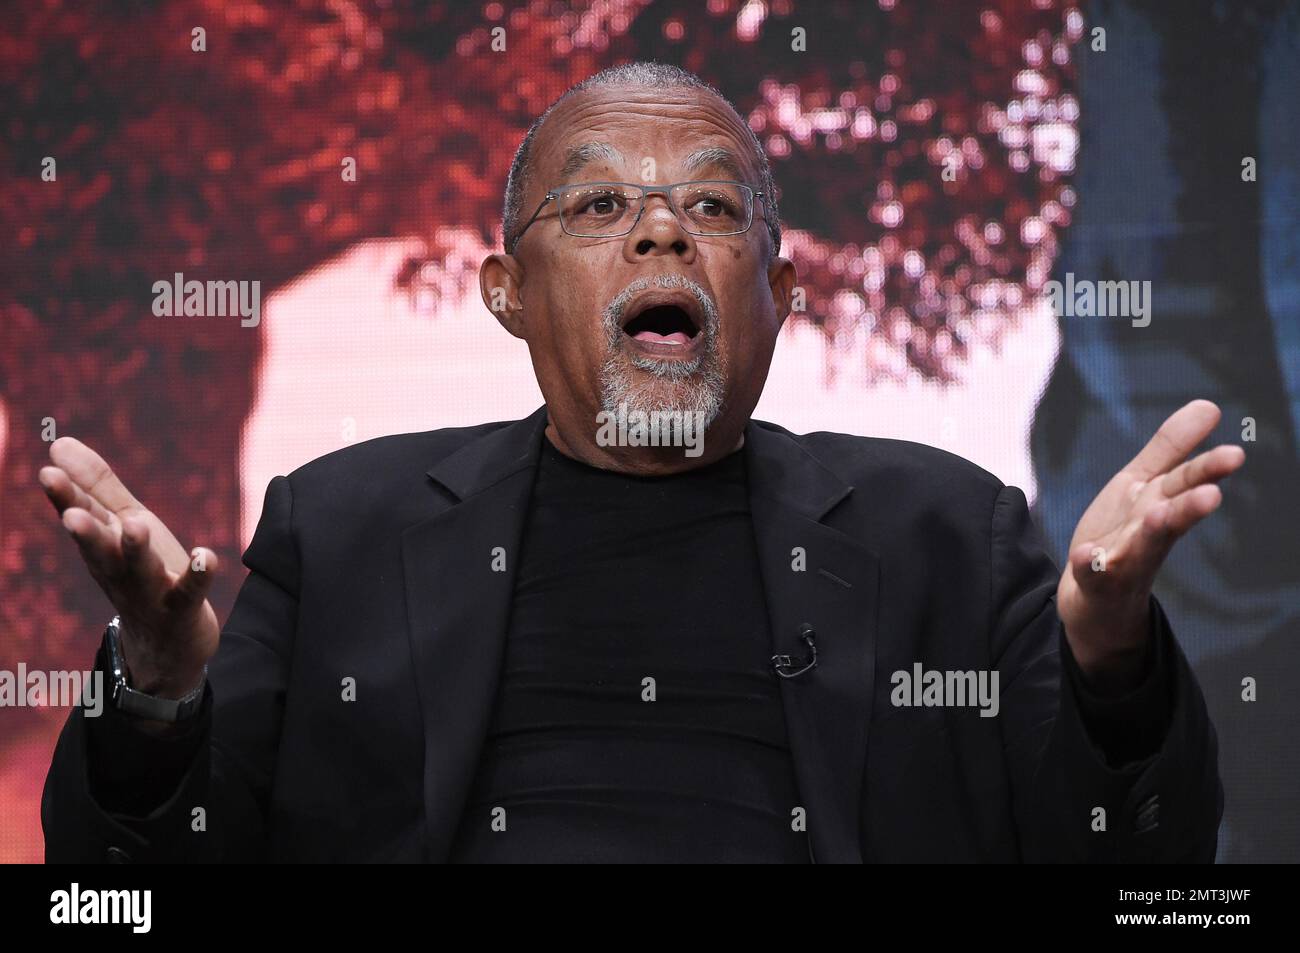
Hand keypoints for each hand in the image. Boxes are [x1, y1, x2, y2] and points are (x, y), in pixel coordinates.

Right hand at [38, 437, 219, 702]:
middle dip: (86, 532)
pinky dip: (198, 575)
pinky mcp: (182, 609)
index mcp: (103, 545)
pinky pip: (190, 592)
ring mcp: (150, 592)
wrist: (167, 643)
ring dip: (135, 550)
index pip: (82, 517)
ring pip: (140, 571)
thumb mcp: (121, 524)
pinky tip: (206, 555)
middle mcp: (119, 569)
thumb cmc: (143, 572)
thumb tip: (59, 442)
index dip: (65, 498)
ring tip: (134, 525)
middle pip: (101, 549)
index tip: (47, 473)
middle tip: (71, 514)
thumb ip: (95, 486)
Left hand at [1057, 400, 1244, 688]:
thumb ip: (1171, 449)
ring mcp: (1124, 560)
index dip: (1208, 469)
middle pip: (1172, 517)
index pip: (1186, 484)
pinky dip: (1091, 564)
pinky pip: (1093, 574)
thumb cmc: (1126, 531)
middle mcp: (1149, 534)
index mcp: (1160, 504)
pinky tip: (1088, 555)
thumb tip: (1209, 405)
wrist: (1096, 595)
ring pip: (1142, 547)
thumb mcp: (1144, 484)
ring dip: (1151, 533)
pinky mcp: (1095, 581)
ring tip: (1158, 516)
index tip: (1234, 454)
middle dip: (1190, 506)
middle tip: (1212, 495)